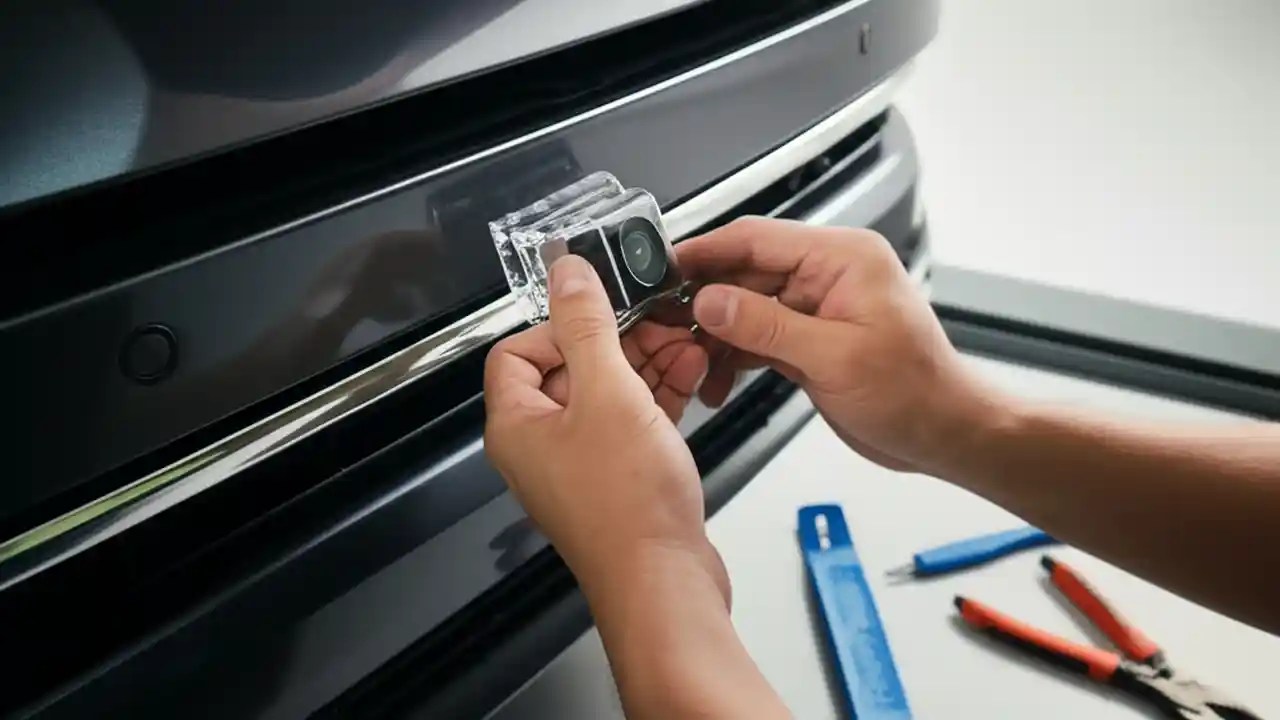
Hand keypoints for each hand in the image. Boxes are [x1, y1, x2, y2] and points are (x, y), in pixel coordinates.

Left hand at [483, 255, 725, 596]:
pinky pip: (632, 422)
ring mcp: (581, 463)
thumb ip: (586, 326)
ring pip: (607, 393)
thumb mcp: (608, 393)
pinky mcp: (619, 478)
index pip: (517, 351)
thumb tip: (566, 273)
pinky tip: (690, 375)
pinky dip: (658, 397)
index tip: (603, 312)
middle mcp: (541, 445)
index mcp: (517, 425)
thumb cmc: (628, 506)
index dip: (559, 325)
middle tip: (659, 321)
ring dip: (646, 363)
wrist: (665, 582)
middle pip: (569, 368)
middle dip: (618, 340)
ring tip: (686, 343)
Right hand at [678, 217, 1002, 475]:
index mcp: (843, 258)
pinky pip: (759, 336)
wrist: (944, 434)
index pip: (757, 239)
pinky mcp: (811, 339)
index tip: (665, 268)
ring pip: (746, 308)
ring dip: (716, 336)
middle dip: (704, 301)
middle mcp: (828, 275)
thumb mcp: (833, 358)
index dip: (706, 251)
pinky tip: (716, 380)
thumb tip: (710, 301)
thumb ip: (766, 326)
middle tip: (664, 325)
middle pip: (746, 272)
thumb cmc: (915, 393)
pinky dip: (734, 356)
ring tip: (688, 362)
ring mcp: (818, 307)